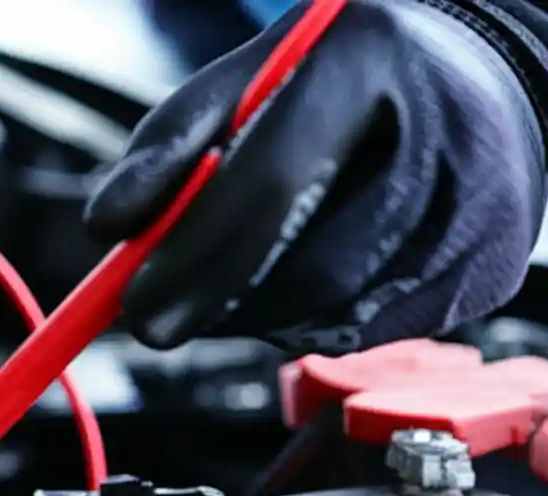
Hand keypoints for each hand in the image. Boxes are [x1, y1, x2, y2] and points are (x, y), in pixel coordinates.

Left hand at [85, 0, 545, 352]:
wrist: (470, 76)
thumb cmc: (335, 78)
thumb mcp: (245, 78)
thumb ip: (167, 145)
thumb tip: (105, 228)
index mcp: (366, 65)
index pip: (269, 182)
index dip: (191, 257)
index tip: (131, 305)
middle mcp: (439, 140)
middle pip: (310, 267)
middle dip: (215, 307)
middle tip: (156, 322)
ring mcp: (477, 214)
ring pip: (337, 312)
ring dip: (257, 318)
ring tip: (229, 283)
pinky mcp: (488, 270)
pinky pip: (373, 331)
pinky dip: (308, 323)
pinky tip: (295, 283)